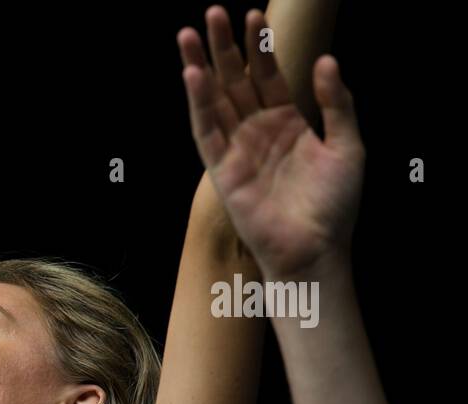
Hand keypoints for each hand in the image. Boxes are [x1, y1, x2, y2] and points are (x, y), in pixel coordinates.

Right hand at [177, 7, 364, 277]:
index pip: (268, 75)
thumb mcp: (348, 145)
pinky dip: (198, 104)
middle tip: (211, 13)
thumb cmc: (334, 206)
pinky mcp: (222, 170)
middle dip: (223, 47)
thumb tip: (325, 60)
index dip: (260, 46)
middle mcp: (257, 132)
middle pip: (235, 81)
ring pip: (214, 100)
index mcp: (287, 123)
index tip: (253, 15)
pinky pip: (206, 131)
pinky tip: (193, 76)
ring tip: (188, 35)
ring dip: (200, 67)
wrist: (316, 249)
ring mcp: (237, 149)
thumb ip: (337, 103)